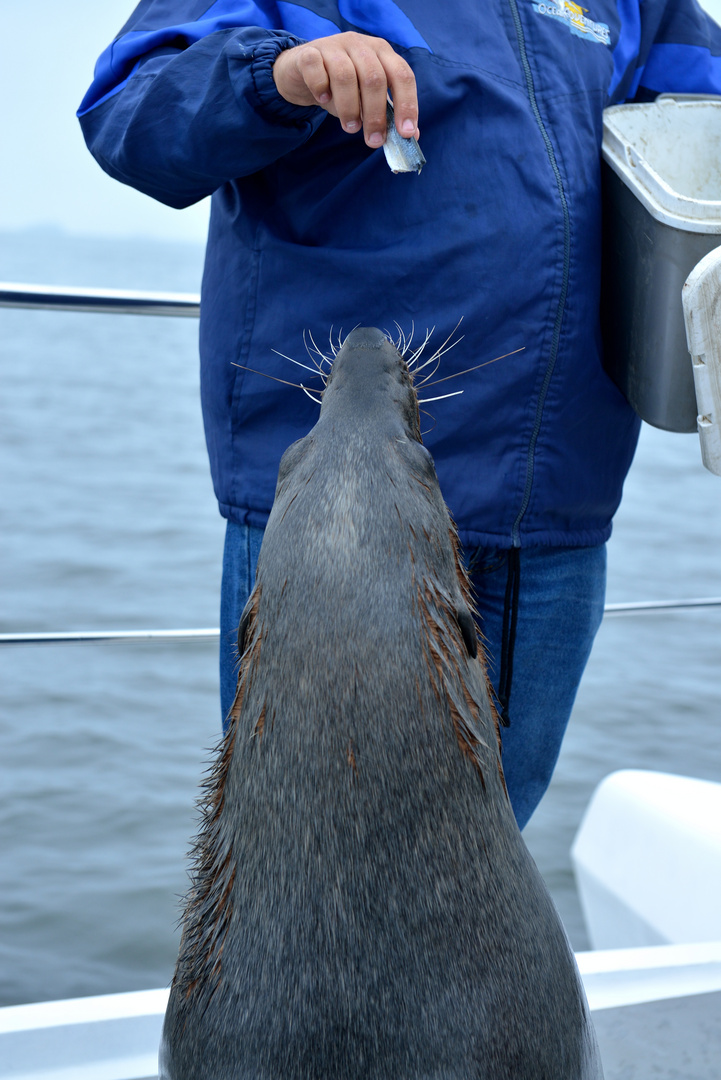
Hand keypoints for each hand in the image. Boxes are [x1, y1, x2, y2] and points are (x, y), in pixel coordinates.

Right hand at [272, 32, 418, 147]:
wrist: (302, 72)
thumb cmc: (340, 88)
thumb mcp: (366, 100)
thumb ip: (387, 114)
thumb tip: (413, 136)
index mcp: (382, 53)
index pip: (402, 75)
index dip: (407, 104)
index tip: (406, 133)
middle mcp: (361, 45)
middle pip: (374, 78)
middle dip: (376, 115)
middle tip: (373, 141)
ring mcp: (334, 46)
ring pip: (345, 75)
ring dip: (349, 108)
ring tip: (350, 128)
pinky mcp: (310, 52)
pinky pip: (316, 69)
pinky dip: (320, 89)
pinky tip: (323, 100)